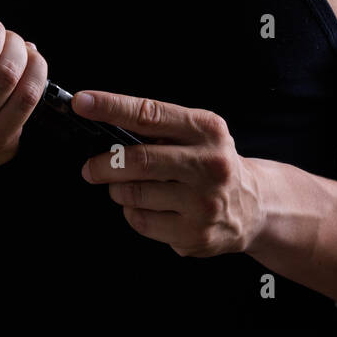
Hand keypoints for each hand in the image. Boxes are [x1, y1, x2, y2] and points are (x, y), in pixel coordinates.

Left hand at [71, 90, 264, 257]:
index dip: (111, 107)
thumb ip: (159, 128)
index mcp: (206, 129)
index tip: (82, 102)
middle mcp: (209, 164)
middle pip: (138, 161)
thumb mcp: (198, 133)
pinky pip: (142, 222)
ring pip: (135, 194)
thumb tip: (104, 125)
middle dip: (103, 164)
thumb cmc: (211, 162)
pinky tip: (147, 207)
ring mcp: (204, 203)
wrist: (254, 205)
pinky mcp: (195, 234)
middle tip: (90, 168)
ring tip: (126, 187)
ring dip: (118, 190)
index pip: (150, 114)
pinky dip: (132, 213)